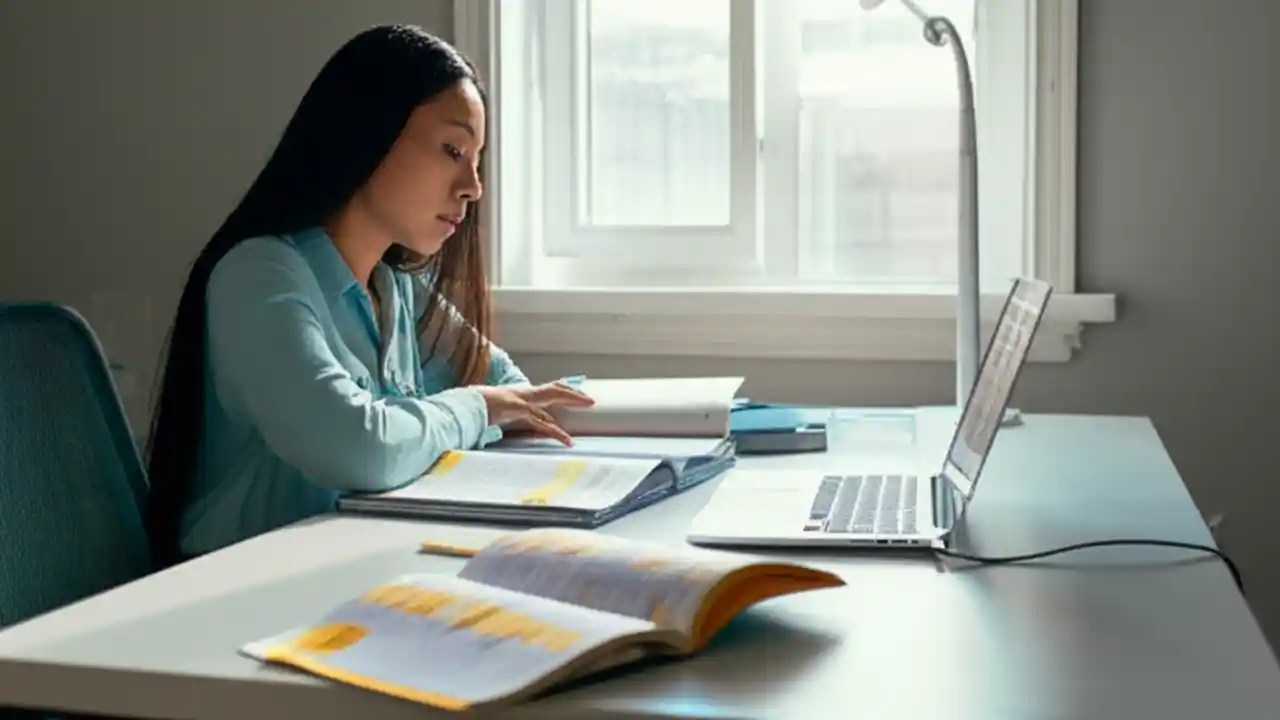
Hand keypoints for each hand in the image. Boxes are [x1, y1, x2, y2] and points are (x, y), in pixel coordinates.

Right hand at [474, 381, 594, 445]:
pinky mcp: (516, 409)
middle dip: (573, 394)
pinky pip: (539, 420)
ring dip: (571, 400)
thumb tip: (524, 425)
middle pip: (554, 389)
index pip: (547, 389)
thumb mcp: (501, 413)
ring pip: (551, 397)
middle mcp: (524, 394)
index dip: (564, 390)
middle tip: (590, 400)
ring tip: (588, 404)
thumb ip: (514, 418)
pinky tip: (565, 437)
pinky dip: (553, 430)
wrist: (465, 406)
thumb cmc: (480, 410)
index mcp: (522, 395)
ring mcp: (521, 400)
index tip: (578, 393)